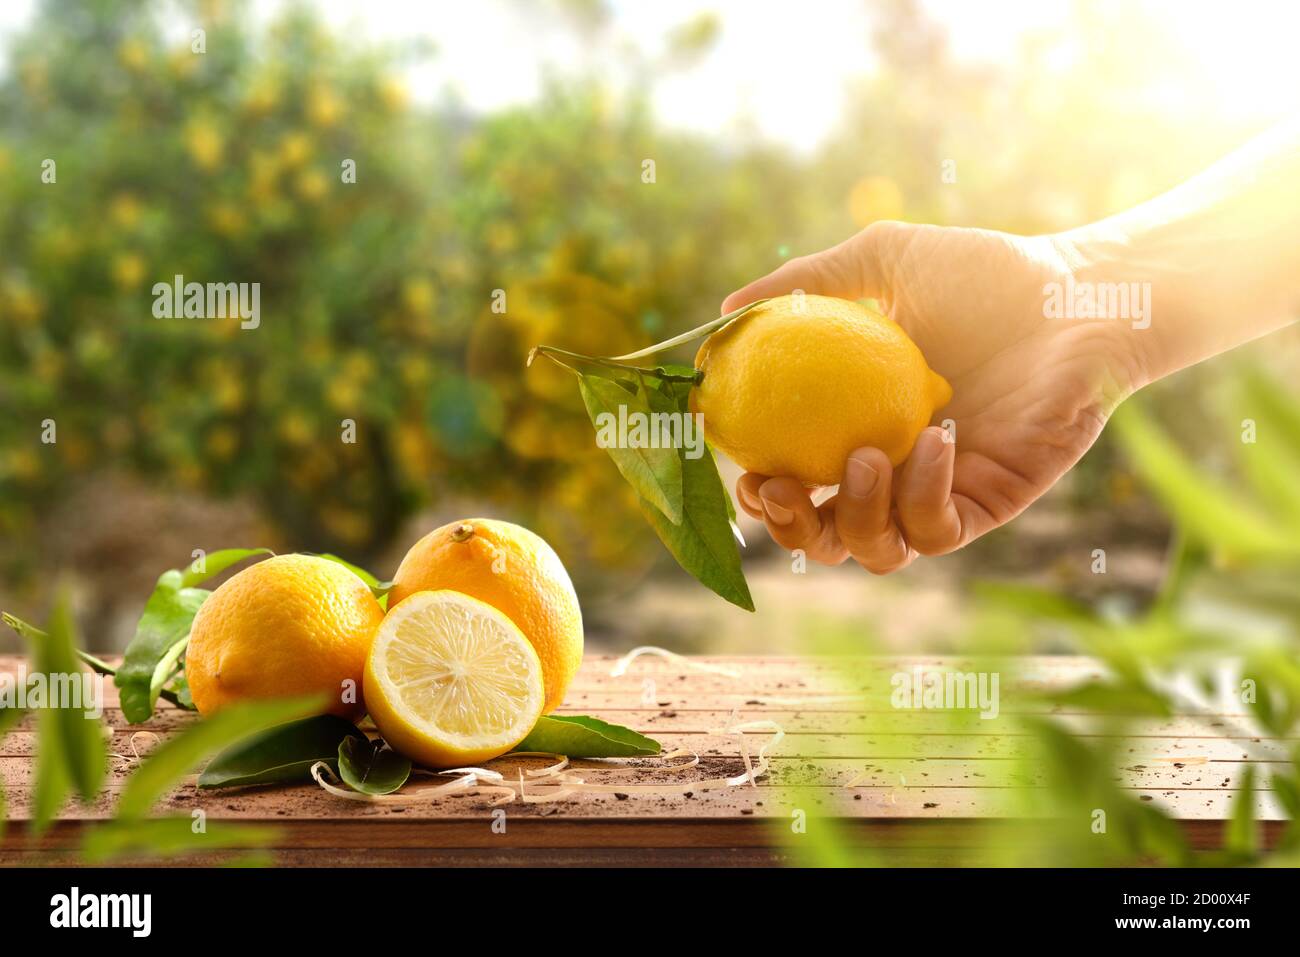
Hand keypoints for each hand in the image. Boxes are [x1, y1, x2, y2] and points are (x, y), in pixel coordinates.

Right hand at [721, 221, 1150, 572]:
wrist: (1080, 296)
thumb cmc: (985, 274)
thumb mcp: (881, 260)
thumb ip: (803, 283)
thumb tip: (724, 311)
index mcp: (857, 427)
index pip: (795, 481)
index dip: (759, 490)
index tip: (742, 463)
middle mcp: (892, 471)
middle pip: (822, 536)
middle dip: (788, 529)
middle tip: (778, 488)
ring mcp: (938, 493)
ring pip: (875, 551)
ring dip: (852, 518)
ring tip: (861, 458)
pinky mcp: (987, 505)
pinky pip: (937, 531)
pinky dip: (921, 495)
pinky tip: (933, 440)